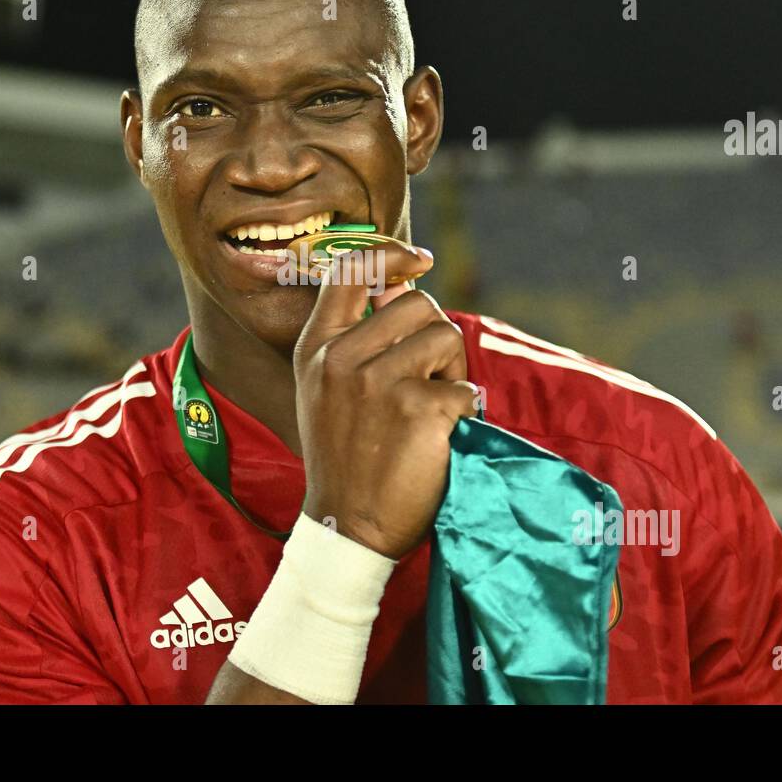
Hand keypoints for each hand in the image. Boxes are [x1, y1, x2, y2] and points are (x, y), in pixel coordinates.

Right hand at [293, 243, 477, 558]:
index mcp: (316, 348)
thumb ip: (354, 338)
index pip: (350, 270)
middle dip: (435, 335)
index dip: (390, 254)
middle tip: (428, 377)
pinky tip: (440, 436)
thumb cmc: (344, 457)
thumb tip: (401, 285)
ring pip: (446, 336)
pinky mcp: (418, 409)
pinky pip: (465, 386)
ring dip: (452, 370)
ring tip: (432, 407)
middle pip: (417, 303)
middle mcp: (341, 358)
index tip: (418, 259)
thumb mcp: (326, 390)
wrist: (346, 527)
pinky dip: (465, 411)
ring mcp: (378, 383)